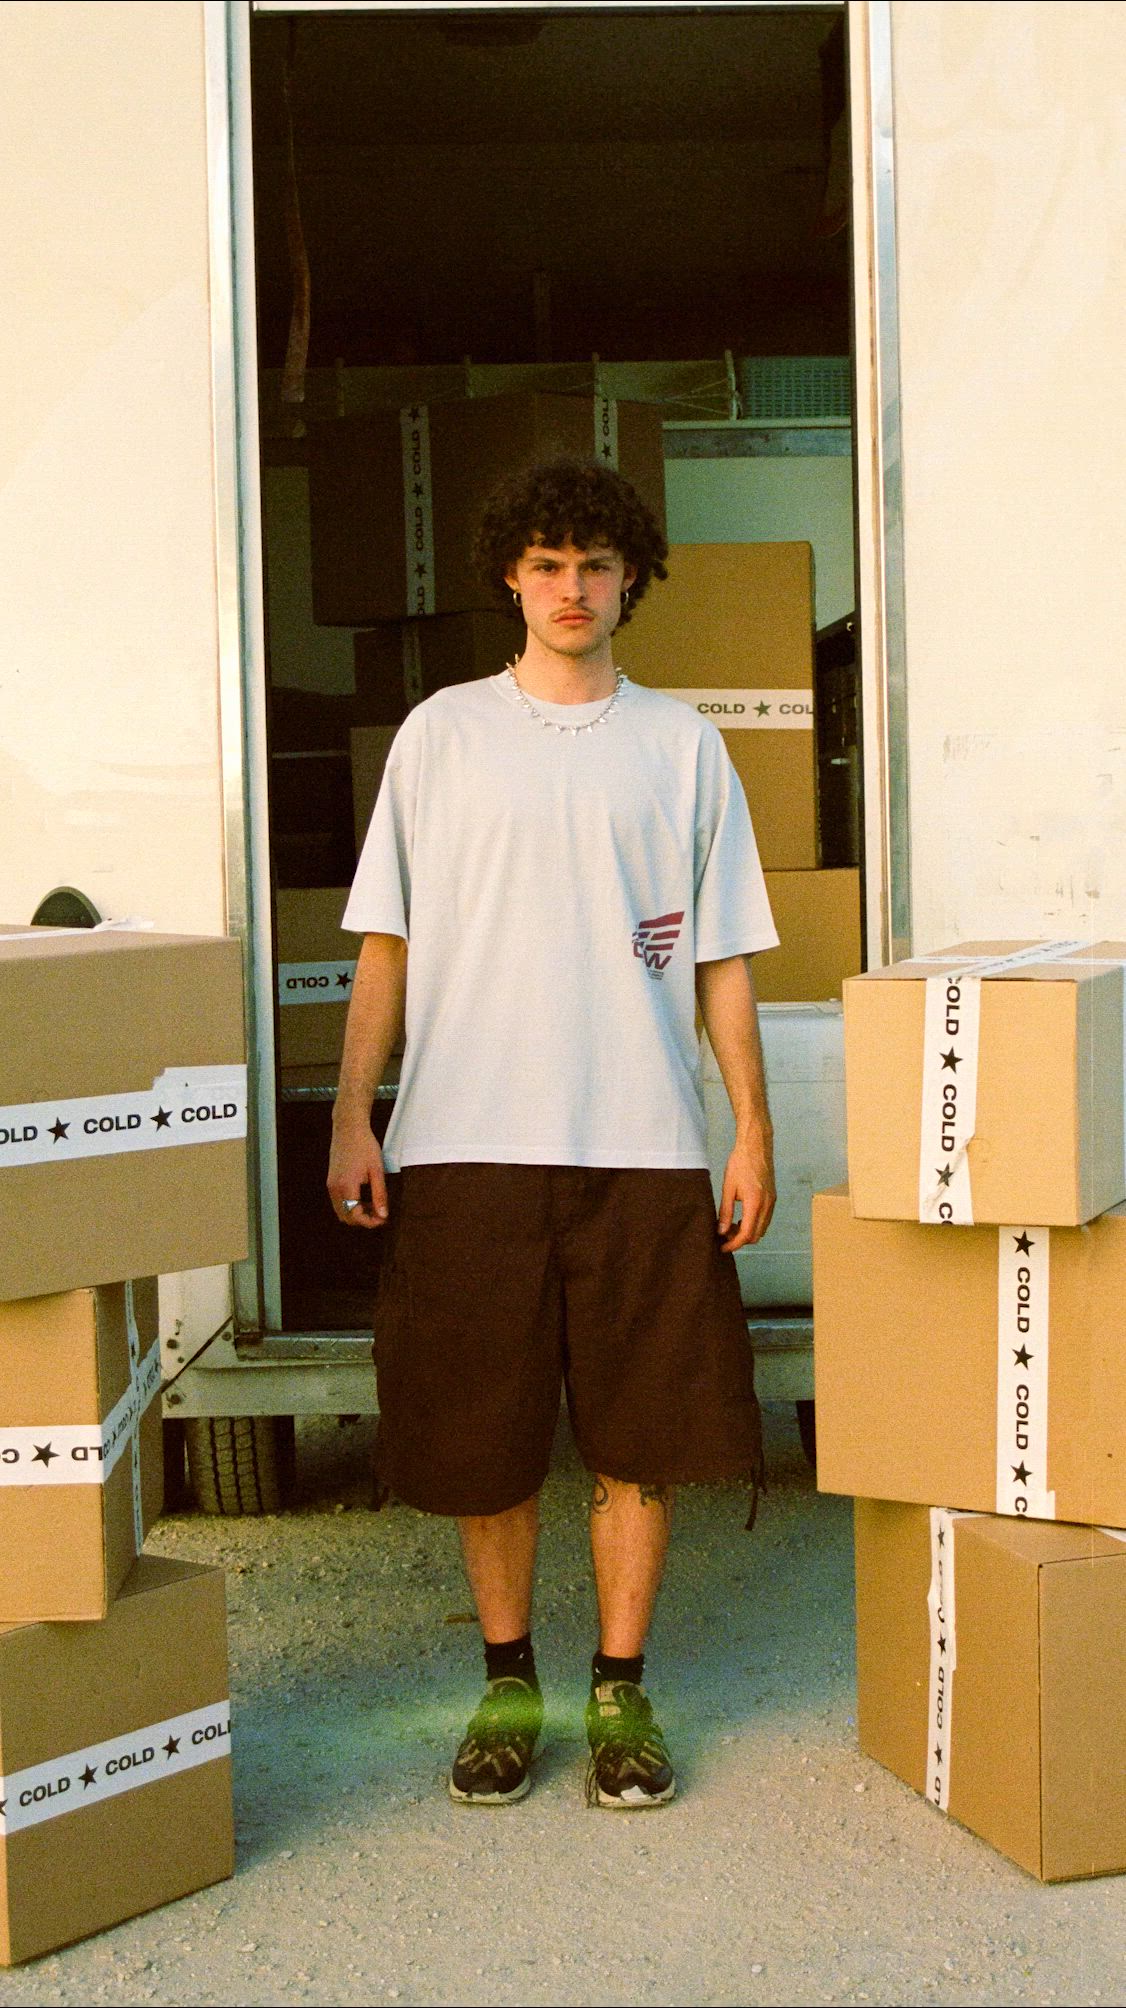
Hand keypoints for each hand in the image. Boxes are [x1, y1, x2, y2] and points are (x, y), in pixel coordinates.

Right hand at [327, 1120, 388, 1228]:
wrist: (349, 1127)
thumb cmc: (364, 1145)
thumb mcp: (377, 1170)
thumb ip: (380, 1194)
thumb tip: (383, 1215)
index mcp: (346, 1186)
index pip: (355, 1216)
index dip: (370, 1222)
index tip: (383, 1219)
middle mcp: (334, 1188)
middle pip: (346, 1218)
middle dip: (363, 1220)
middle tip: (380, 1214)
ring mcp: (330, 1185)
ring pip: (341, 1211)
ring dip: (356, 1214)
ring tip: (374, 1205)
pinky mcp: (331, 1181)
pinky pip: (338, 1202)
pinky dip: (350, 1206)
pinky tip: (364, 1198)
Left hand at [717, 1131, 775, 1252]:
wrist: (756, 1146)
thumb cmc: (740, 1163)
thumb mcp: (728, 1187)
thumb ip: (725, 1211)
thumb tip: (721, 1231)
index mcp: (755, 1203)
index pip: (747, 1234)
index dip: (734, 1244)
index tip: (723, 1247)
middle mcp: (767, 1205)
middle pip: (756, 1235)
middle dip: (740, 1240)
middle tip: (724, 1236)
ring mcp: (772, 1201)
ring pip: (762, 1228)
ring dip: (748, 1232)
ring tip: (731, 1227)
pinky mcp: (773, 1197)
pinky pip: (765, 1219)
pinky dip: (754, 1223)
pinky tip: (742, 1218)